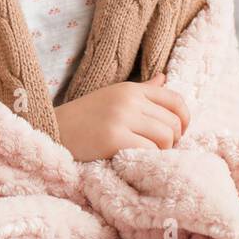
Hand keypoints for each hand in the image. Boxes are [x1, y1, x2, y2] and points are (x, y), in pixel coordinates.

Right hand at [54, 72, 189, 162]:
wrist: (53, 131)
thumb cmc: (85, 118)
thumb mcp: (114, 96)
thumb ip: (143, 90)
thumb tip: (164, 77)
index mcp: (131, 89)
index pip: (176, 100)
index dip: (184, 120)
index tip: (178, 134)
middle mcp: (129, 100)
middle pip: (173, 123)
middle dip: (172, 141)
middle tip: (158, 149)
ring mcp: (121, 118)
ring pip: (165, 138)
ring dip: (161, 152)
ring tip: (145, 155)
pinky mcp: (113, 138)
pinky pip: (148, 151)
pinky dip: (146, 160)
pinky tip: (133, 160)